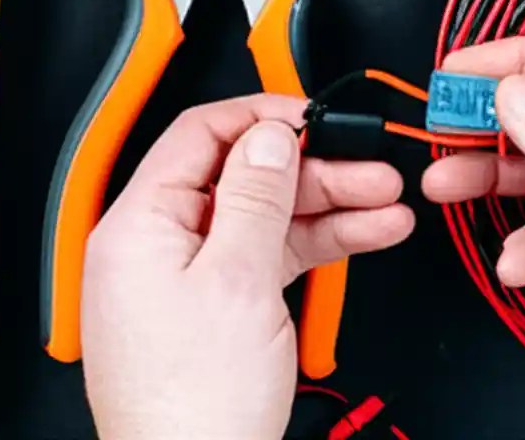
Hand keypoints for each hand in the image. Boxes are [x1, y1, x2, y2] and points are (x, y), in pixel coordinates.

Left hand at [81, 95, 414, 439]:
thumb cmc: (192, 407)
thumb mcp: (236, 281)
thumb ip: (255, 198)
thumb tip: (269, 135)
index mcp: (139, 226)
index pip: (199, 135)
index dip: (263, 117)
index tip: (315, 116)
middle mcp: (157, 246)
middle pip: (243, 178)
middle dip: (315, 170)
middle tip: (370, 168)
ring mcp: (189, 278)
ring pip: (266, 218)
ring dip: (329, 206)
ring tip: (385, 204)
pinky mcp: (218, 307)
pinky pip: (270, 257)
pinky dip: (318, 245)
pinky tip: (365, 234)